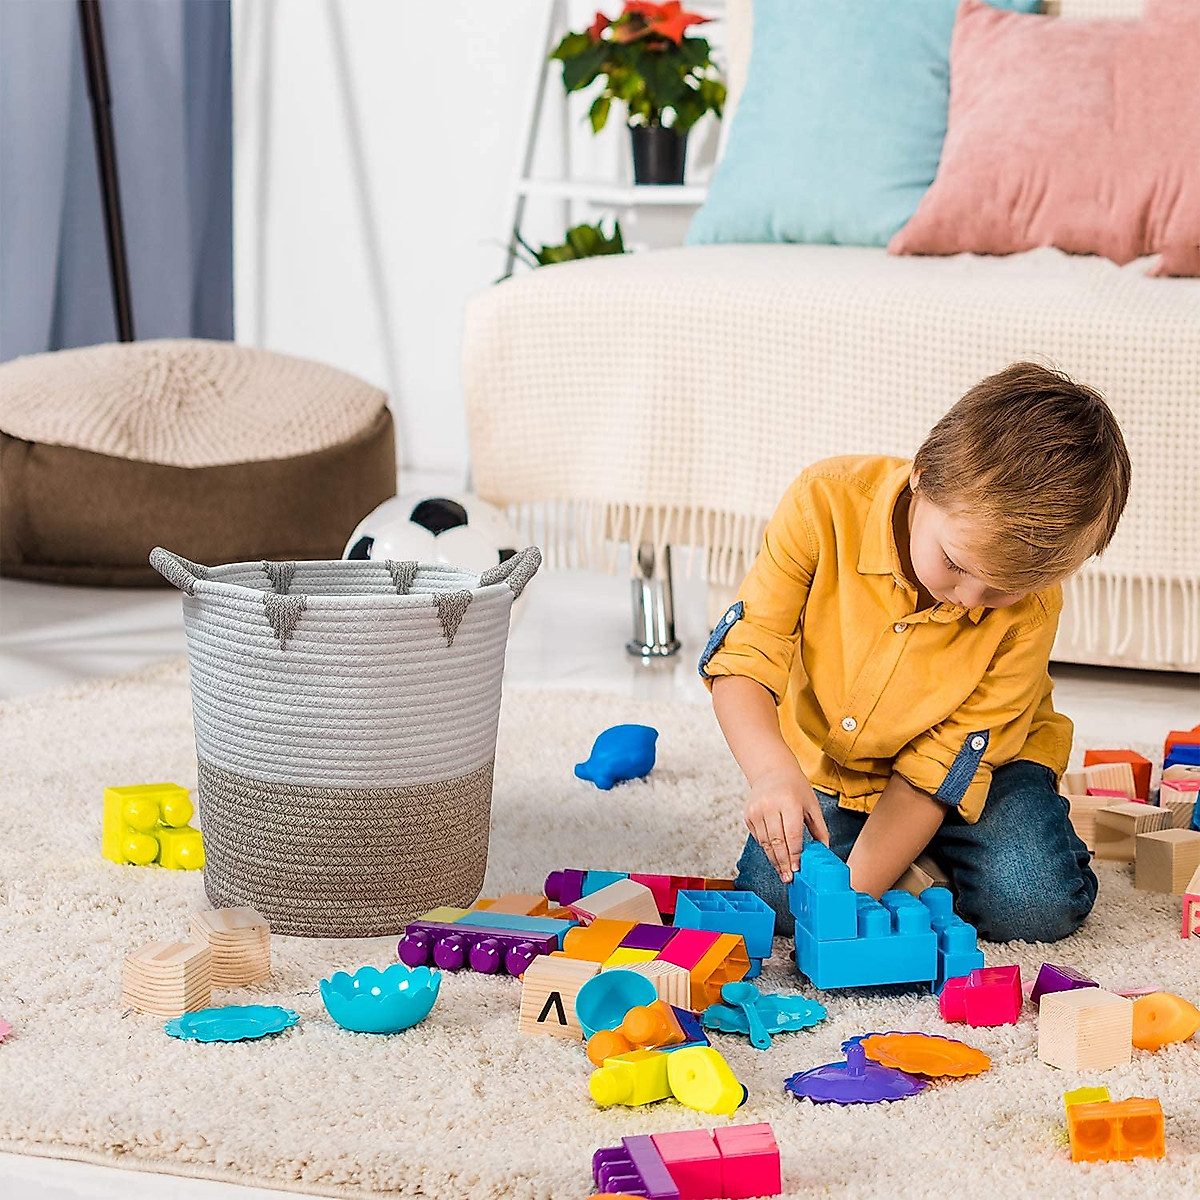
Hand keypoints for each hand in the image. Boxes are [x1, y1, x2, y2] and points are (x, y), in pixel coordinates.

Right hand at [743, 765, 828, 882]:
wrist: (772, 770)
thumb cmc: (795, 787)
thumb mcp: (812, 805)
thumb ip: (820, 829)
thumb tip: (825, 850)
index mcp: (789, 803)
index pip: (792, 835)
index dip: (794, 855)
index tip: (797, 870)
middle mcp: (770, 806)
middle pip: (776, 842)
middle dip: (783, 863)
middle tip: (789, 878)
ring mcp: (756, 811)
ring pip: (765, 843)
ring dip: (774, 860)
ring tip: (782, 872)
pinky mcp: (748, 815)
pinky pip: (758, 837)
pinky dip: (766, 848)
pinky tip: (774, 856)